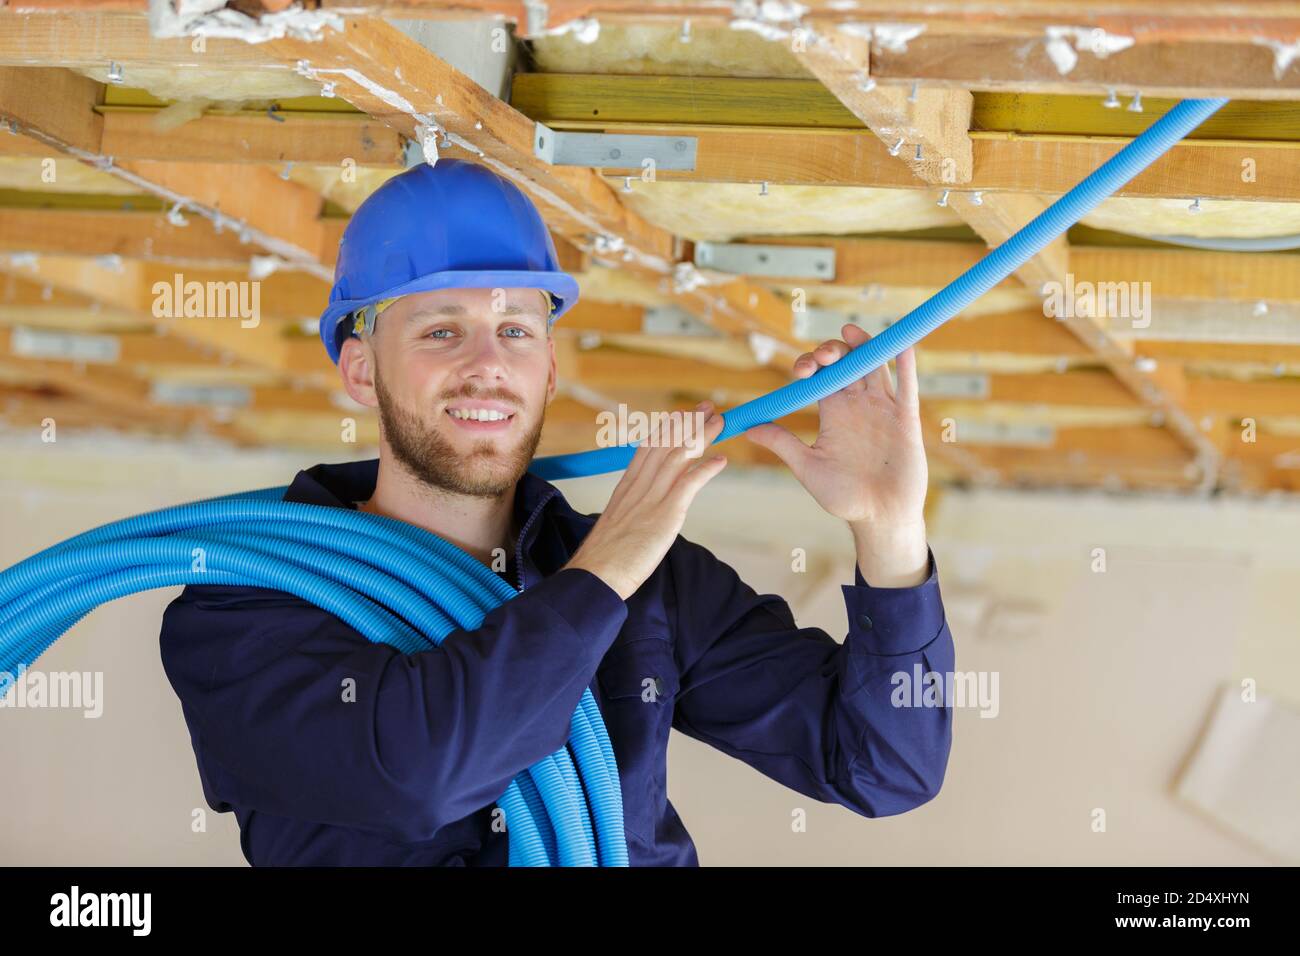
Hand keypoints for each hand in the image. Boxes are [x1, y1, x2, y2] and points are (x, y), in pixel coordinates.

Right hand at [563, 402, 727, 599]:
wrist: (596, 574)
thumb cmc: (603, 559)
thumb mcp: (616, 525)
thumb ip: (631, 512)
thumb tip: (641, 515)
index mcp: (626, 487)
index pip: (648, 448)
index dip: (667, 429)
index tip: (681, 416)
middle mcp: (639, 487)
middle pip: (666, 445)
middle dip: (688, 423)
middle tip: (706, 408)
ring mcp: (652, 499)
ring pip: (678, 457)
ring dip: (701, 437)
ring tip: (720, 422)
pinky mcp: (665, 515)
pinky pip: (689, 485)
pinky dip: (706, 469)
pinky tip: (721, 460)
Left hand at [745, 325, 929, 584]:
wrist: (879, 518)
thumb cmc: (843, 497)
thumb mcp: (808, 467)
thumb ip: (783, 443)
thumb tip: (748, 427)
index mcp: (834, 413)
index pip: (822, 376)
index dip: (811, 364)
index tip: (801, 372)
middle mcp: (858, 405)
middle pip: (848, 363)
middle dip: (833, 351)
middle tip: (820, 358)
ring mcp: (883, 409)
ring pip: (876, 366)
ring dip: (864, 346)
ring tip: (850, 331)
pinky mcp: (906, 419)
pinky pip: (907, 386)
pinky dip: (905, 363)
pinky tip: (900, 343)